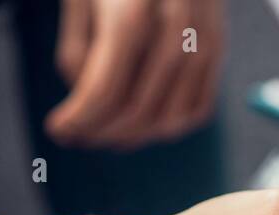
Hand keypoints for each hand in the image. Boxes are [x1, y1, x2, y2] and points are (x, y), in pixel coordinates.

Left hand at [48, 0, 225, 148]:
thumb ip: (81, 47)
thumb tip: (86, 99)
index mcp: (131, 16)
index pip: (103, 93)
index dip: (78, 121)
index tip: (58, 128)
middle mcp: (175, 34)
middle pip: (137, 112)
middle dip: (102, 132)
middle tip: (80, 134)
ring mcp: (204, 45)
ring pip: (171, 119)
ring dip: (136, 134)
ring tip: (111, 132)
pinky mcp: (219, 51)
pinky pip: (198, 108)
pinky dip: (172, 124)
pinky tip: (147, 120)